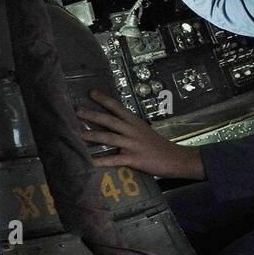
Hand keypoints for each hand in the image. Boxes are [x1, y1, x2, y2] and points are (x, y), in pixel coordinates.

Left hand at [78, 90, 202, 181]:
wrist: (176, 159)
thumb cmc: (159, 146)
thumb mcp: (145, 132)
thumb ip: (129, 128)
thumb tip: (112, 126)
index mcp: (136, 122)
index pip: (119, 108)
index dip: (105, 100)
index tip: (91, 92)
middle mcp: (133, 131)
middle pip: (110, 120)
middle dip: (93, 115)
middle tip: (76, 110)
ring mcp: (133, 144)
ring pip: (110, 138)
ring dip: (92, 135)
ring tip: (76, 134)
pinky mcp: (134, 159)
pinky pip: (114, 160)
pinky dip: (100, 161)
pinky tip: (88, 162)